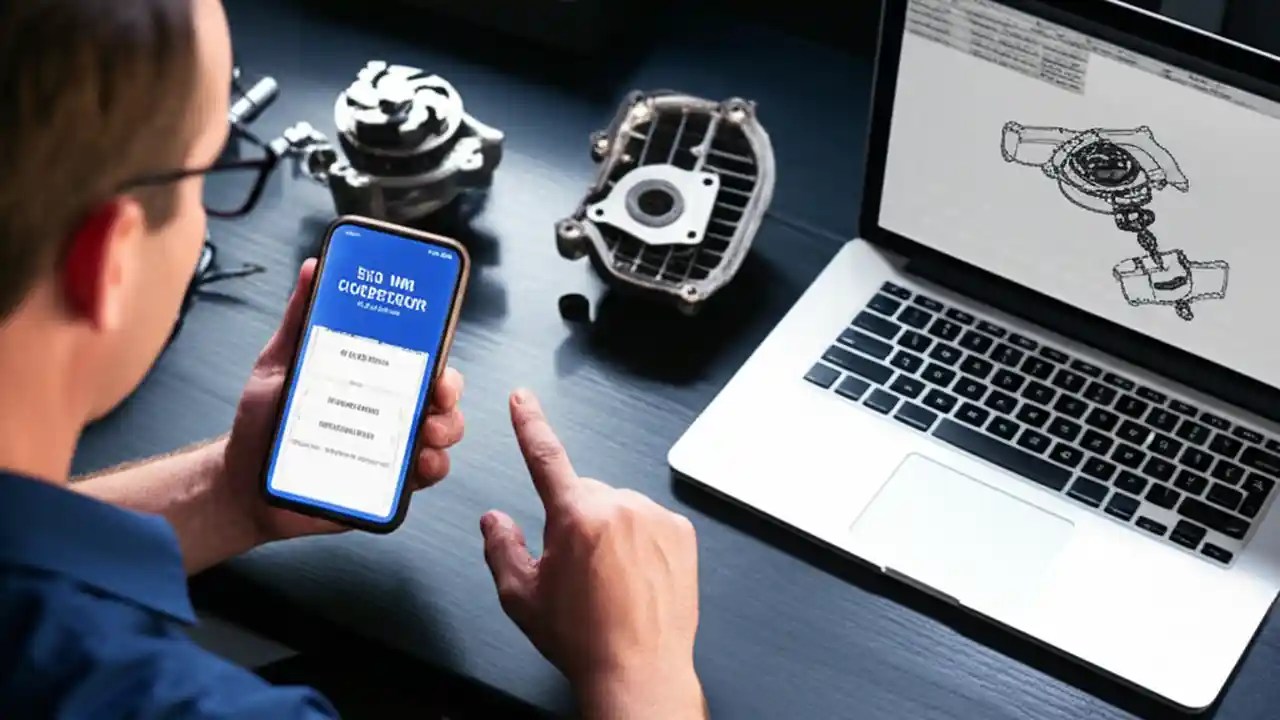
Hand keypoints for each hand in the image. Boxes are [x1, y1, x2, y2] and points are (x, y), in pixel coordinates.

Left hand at [222, 259, 464, 541]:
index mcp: (372, 377)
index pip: (418, 357)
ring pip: (443, 433)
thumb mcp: (279, 362)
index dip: (436, 349)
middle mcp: (389, 410)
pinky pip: (425, 476)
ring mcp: (393, 447)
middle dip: (450, 391)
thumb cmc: (263, 423)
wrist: (243, 484)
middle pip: (441, 395)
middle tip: (437, 394)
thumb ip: (300, 318)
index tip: (435, 347)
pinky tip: (418, 464)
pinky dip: (431, 468)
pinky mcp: (388, 485)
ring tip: (427, 433)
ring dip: (446, 429)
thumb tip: (313, 267)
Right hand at [481, 389, 703, 719]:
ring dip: (610, 531)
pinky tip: (635, 577)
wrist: (638, 671)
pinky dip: (641, 541)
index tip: (523, 399)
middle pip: (585, 493)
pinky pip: (650, 522)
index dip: (530, 423)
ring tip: (610, 580)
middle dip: (576, 519)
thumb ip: (501, 548)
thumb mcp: (522, 596)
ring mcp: (654, 519)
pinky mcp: (681, 533)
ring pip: (619, 507)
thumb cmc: (584, 639)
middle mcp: (618, 508)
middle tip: (576, 568)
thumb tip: (494, 520)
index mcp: (576, 517)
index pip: (545, 456)